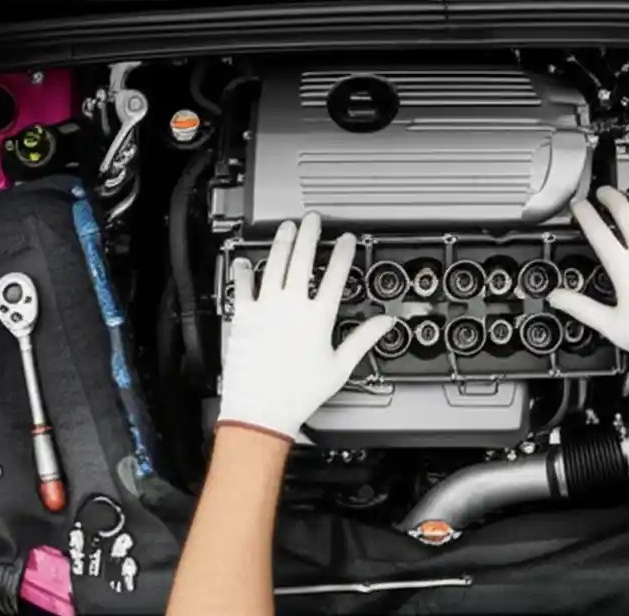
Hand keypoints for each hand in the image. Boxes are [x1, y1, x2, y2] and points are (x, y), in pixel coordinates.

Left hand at [218, 213, 393, 439]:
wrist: (261, 408)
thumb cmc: (299, 393)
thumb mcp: (340, 366)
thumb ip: (364, 338)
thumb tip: (385, 323)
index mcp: (317, 317)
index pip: (336, 275)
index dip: (343, 253)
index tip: (346, 239)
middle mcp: (291, 306)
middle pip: (303, 259)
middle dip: (310, 234)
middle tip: (313, 220)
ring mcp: (265, 308)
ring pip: (275, 265)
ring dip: (282, 243)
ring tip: (286, 227)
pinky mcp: (244, 317)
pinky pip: (243, 287)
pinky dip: (244, 272)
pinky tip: (246, 261)